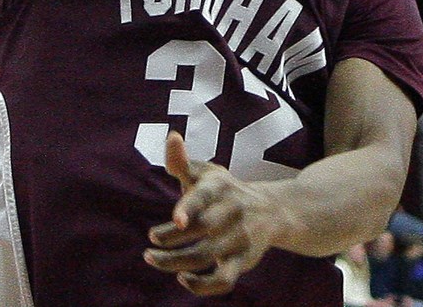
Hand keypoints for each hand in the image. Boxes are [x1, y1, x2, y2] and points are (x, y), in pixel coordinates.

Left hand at [143, 131, 286, 295]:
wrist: (273, 210)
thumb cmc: (226, 192)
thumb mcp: (207, 173)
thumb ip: (182, 161)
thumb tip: (171, 137)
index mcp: (221, 187)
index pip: (205, 196)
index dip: (190, 207)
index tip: (176, 220)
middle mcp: (233, 211)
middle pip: (202, 229)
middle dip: (174, 240)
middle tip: (150, 246)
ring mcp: (240, 238)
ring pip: (207, 256)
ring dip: (176, 262)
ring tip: (153, 258)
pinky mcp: (243, 261)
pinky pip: (224, 280)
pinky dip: (203, 285)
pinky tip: (183, 278)